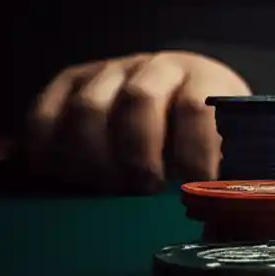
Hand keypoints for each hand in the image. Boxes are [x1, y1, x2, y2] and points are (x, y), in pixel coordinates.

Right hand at [24, 51, 250, 192]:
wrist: (179, 91)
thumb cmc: (206, 131)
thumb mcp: (228, 142)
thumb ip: (228, 166)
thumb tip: (220, 207)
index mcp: (203, 79)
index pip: (196, 106)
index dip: (194, 149)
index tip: (194, 184)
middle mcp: (156, 68)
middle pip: (138, 99)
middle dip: (139, 152)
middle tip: (145, 187)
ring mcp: (111, 71)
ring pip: (90, 106)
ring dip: (95, 155)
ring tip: (109, 187)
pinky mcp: (72, 82)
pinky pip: (47, 113)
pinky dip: (48, 149)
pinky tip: (63, 177)